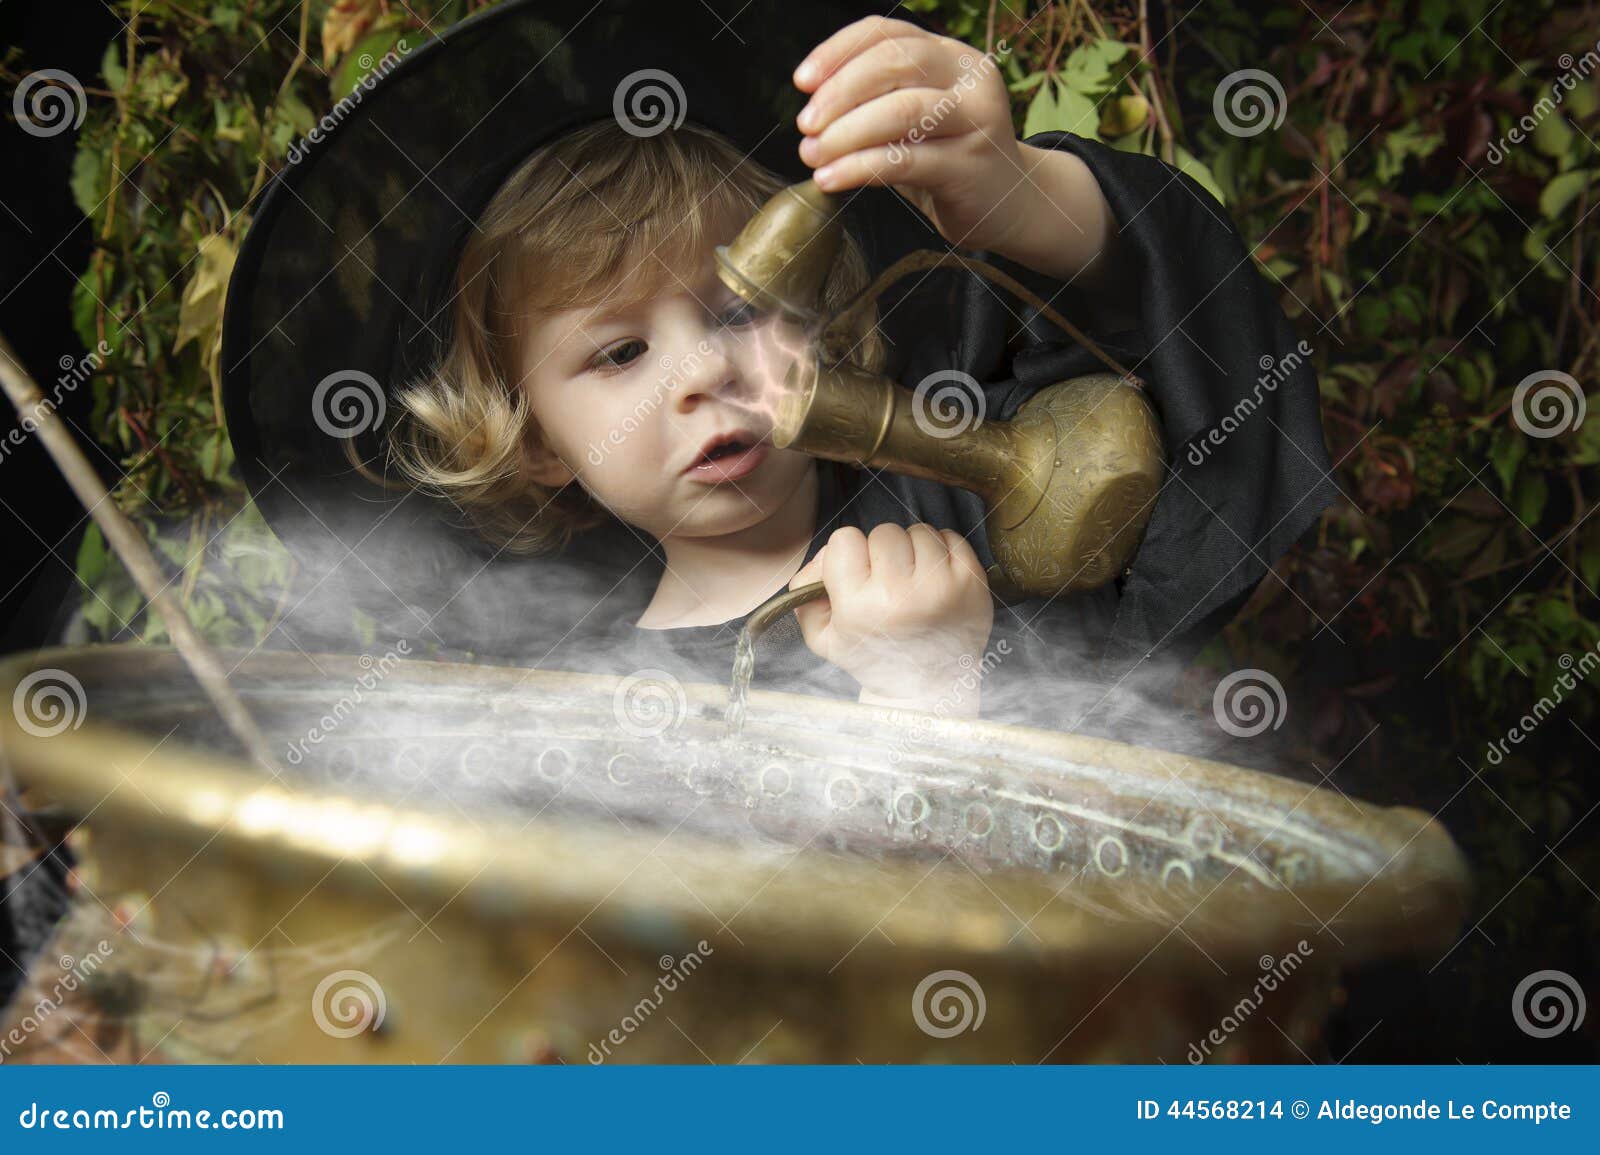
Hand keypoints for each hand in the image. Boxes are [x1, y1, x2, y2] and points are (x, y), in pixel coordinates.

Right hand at [788, 523, 993, 709]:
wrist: (929, 686)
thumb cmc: (875, 657)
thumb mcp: (824, 637)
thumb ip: (806, 590)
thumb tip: (822, 557)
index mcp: (861, 607)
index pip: (845, 540)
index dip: (848, 555)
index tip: (858, 577)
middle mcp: (902, 595)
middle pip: (884, 532)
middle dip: (882, 552)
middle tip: (888, 582)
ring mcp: (942, 587)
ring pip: (918, 531)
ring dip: (913, 550)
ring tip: (914, 582)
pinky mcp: (972, 583)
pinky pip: (951, 537)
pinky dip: (942, 551)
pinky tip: (935, 578)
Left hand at [792, 16, 1030, 255]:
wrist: (1010, 204)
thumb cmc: (950, 157)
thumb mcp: (918, 115)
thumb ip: (880, 98)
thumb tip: (813, 103)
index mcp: (951, 55)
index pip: (887, 33)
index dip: (838, 51)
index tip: (802, 82)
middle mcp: (969, 78)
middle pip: (895, 63)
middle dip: (839, 93)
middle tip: (806, 125)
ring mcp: (976, 120)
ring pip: (901, 111)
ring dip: (846, 133)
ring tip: (813, 154)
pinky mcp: (970, 166)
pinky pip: (905, 160)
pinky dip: (859, 167)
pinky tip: (831, 178)